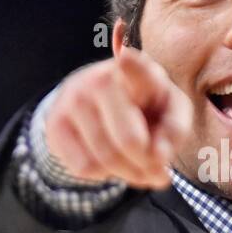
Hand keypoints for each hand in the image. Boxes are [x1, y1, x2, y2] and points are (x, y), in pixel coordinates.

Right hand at [45, 46, 193, 189]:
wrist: (96, 101)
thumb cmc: (144, 106)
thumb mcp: (170, 110)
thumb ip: (175, 130)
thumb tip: (159, 156)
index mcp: (137, 70)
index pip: (133, 65)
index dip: (131, 63)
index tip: (126, 59)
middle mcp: (100, 80)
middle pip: (129, 140)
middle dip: (149, 165)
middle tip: (159, 173)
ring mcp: (73, 101)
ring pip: (106, 158)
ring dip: (129, 174)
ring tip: (139, 169)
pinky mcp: (56, 125)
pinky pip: (85, 167)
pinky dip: (104, 174)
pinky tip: (110, 161)